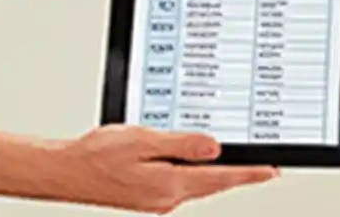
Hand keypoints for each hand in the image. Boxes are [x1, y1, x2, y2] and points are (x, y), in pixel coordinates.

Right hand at [48, 125, 277, 213]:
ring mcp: (157, 199)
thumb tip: (213, 147)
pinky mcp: (147, 195)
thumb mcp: (142, 140)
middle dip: (238, 173)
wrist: (67, 172)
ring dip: (215, 172)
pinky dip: (193, 172)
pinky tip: (194, 162)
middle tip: (263, 166)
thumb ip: (180, 144)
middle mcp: (167, 197)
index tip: (272, 169)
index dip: (249, 173)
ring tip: (235, 161)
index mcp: (169, 184)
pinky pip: (179, 182)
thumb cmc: (96, 155)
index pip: (220, 178)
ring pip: (196, 183)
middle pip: (212, 183)